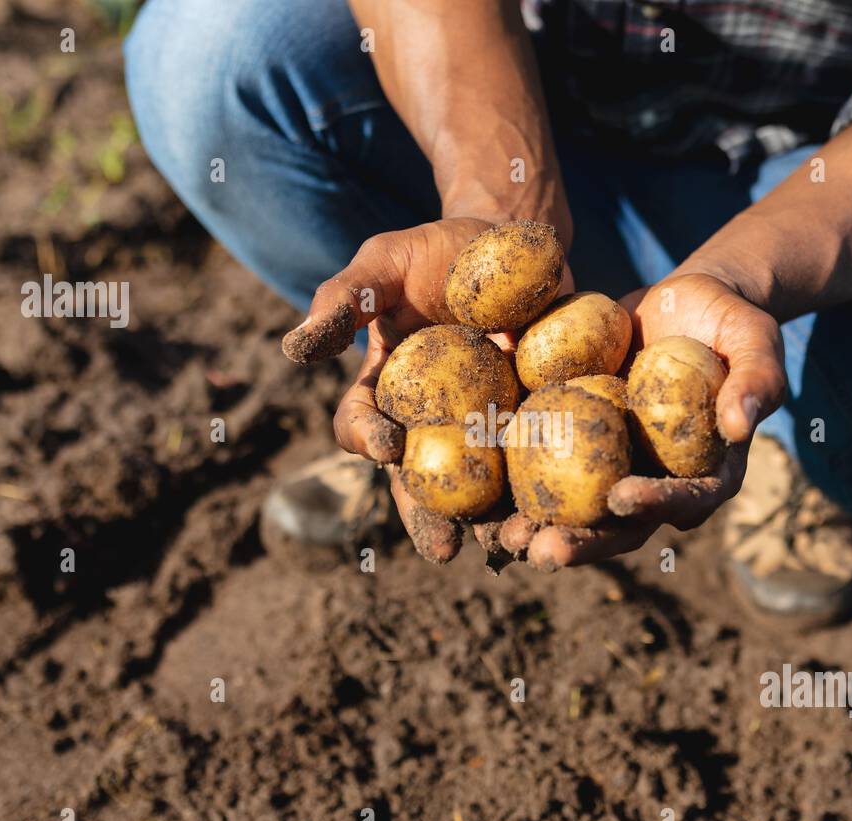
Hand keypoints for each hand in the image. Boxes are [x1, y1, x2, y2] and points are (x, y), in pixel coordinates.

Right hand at [282, 218, 566, 564]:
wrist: (515, 241)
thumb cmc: (440, 251)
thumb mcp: (386, 262)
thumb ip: (345, 298)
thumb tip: (293, 348)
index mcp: (387, 390)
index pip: (362, 425)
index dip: (368, 438)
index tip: (387, 444)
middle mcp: (430, 421)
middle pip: (420, 481)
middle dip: (429, 518)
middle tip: (442, 548)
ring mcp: (484, 426)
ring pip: (479, 489)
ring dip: (489, 524)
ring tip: (504, 549)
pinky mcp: (536, 420)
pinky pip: (537, 464)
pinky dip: (545, 494)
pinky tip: (558, 518)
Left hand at [501, 272, 787, 568]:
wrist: (681, 305)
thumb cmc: (727, 321)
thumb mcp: (755, 338)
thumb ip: (758, 379)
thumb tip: (744, 424)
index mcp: (706, 473)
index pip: (685, 500)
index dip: (655, 506)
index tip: (621, 499)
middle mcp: (657, 484)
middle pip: (620, 526)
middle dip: (581, 543)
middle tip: (542, 552)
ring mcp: (612, 472)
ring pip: (575, 514)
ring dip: (538, 532)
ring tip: (500, 540)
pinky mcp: (575, 450)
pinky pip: (542, 474)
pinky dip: (511, 489)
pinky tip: (474, 499)